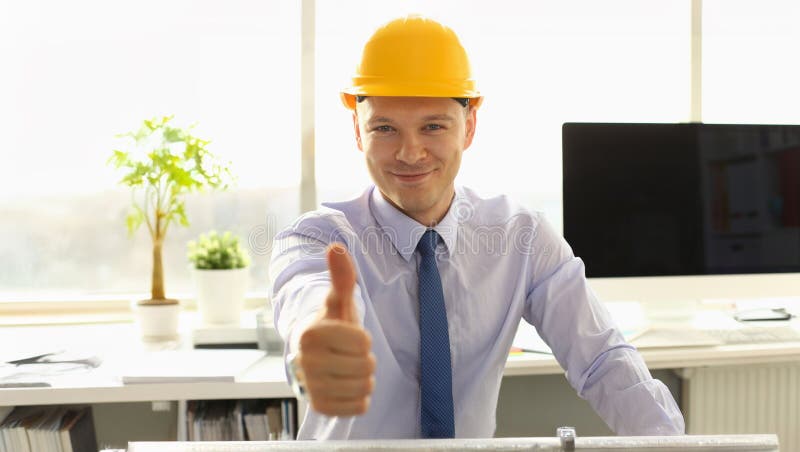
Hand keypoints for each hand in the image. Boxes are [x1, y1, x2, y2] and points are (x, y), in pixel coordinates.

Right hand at [295, 243, 375, 415]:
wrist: (313, 358)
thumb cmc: (331, 327)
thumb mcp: (338, 302)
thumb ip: (341, 277)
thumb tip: (336, 247)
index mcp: (312, 334)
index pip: (363, 342)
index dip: (363, 339)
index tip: (348, 337)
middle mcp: (306, 362)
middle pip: (366, 366)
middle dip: (365, 360)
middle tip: (349, 354)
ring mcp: (311, 387)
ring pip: (365, 387)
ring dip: (364, 378)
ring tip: (348, 369)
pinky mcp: (319, 407)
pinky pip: (359, 407)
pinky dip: (360, 398)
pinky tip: (346, 386)